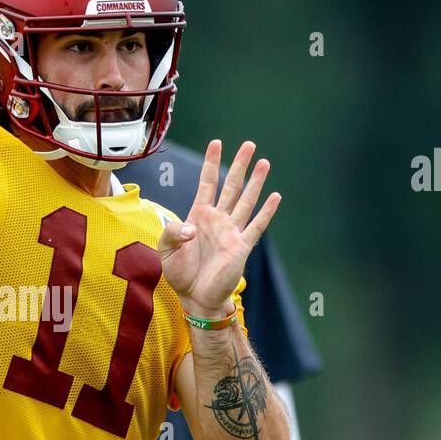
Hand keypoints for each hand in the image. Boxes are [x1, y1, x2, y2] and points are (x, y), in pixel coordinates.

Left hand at [157, 139, 279, 316]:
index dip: (211, 163)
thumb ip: (172, 232)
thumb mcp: (165, 250)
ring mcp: (231, 231)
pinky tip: (275, 197)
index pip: (207, 183)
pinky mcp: (241, 246)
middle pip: (231, 186)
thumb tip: (192, 227)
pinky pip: (256, 226)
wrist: (195, 296)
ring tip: (264, 162)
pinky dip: (266, 212)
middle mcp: (217, 219)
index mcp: (198, 215)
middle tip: (249, 145)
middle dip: (239, 165)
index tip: (216, 143)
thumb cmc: (180, 272)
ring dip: (256, 182)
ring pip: (246, 200)